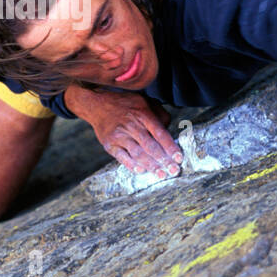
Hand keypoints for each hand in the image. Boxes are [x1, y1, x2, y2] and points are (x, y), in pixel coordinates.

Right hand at [66, 84, 182, 178]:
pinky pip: (122, 158)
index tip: (179, 158)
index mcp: (142, 114)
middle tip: (173, 171)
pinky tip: (142, 170)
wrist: (97, 104)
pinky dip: (133, 165)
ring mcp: (119, 136)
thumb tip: (169, 132)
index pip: (160, 133)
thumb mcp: (145, 102)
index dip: (170, 147)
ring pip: (138, 154)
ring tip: (161, 174)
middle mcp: (131, 125)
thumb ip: (159, 115)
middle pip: (150, 146)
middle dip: (164, 161)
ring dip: (151, 166)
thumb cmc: (125, 104)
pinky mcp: (109, 144)